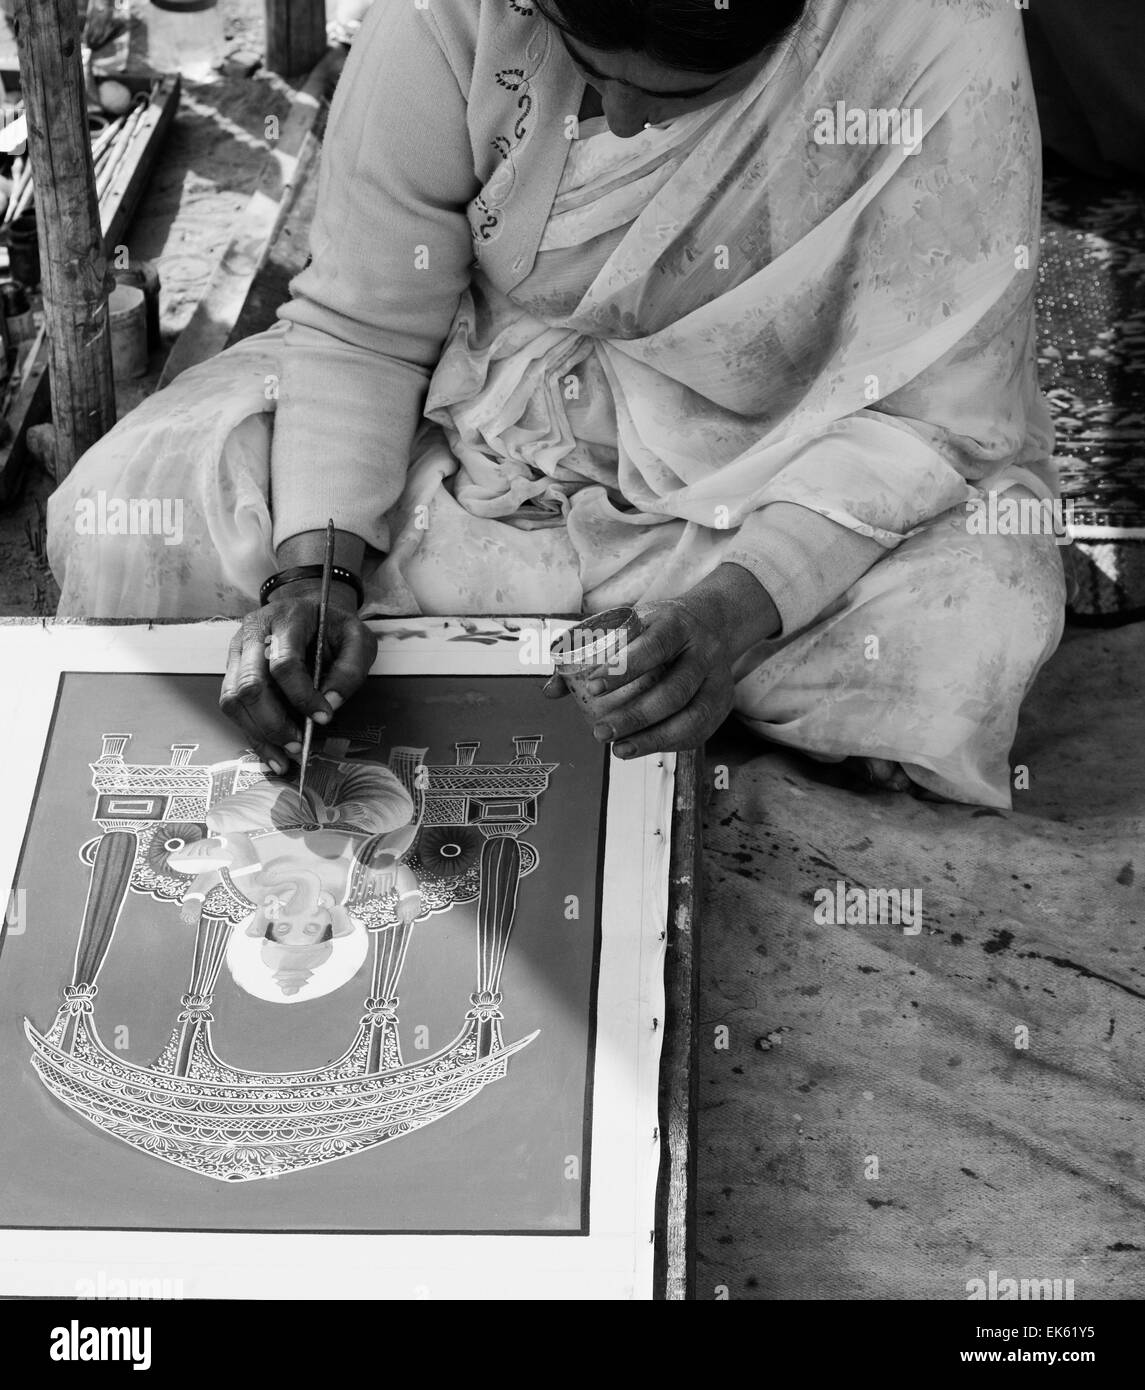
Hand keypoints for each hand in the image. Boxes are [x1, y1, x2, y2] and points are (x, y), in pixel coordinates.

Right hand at [219, 580, 376, 773]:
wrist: (309, 610)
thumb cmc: (333, 627)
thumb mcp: (356, 638)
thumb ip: (351, 669)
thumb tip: (331, 703)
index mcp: (287, 618)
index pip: (284, 663)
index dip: (302, 696)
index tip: (323, 718)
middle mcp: (253, 632)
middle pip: (250, 684)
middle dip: (274, 722)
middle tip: (299, 745)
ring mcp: (237, 651)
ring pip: (232, 699)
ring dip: (259, 733)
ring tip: (286, 755)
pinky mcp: (232, 669)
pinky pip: (231, 706)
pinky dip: (251, 733)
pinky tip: (271, 752)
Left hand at [545, 564, 779, 757]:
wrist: (710, 622)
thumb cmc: (657, 627)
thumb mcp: (628, 626)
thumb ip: (587, 654)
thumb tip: (551, 690)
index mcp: (677, 624)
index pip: (654, 646)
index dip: (624, 668)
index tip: (592, 686)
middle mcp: (704, 651)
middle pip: (674, 691)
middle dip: (635, 716)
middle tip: (599, 732)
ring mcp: (718, 679)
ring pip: (691, 717)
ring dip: (653, 739)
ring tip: (618, 749)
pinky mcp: (723, 703)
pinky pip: (699, 732)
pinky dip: (668, 745)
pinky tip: (641, 748)